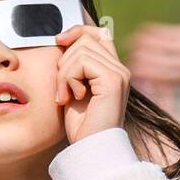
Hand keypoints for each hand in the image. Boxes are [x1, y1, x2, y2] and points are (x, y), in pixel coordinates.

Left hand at [54, 23, 129, 143]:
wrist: (91, 149)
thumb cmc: (81, 125)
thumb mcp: (73, 88)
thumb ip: (74, 65)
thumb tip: (62, 38)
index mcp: (113, 69)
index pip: (99, 32)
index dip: (78, 31)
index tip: (58, 40)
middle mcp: (120, 69)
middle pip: (85, 39)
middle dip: (64, 61)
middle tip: (61, 90)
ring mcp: (119, 73)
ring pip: (81, 49)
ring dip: (64, 74)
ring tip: (65, 96)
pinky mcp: (113, 80)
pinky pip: (82, 62)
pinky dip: (68, 78)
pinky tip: (71, 97)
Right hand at [128, 12, 179, 83]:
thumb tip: (168, 81)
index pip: (159, 83)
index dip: (143, 81)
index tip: (131, 75)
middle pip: (154, 70)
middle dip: (138, 65)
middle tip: (126, 58)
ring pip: (156, 54)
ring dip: (141, 48)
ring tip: (131, 44)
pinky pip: (164, 36)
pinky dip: (150, 34)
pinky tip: (143, 31)